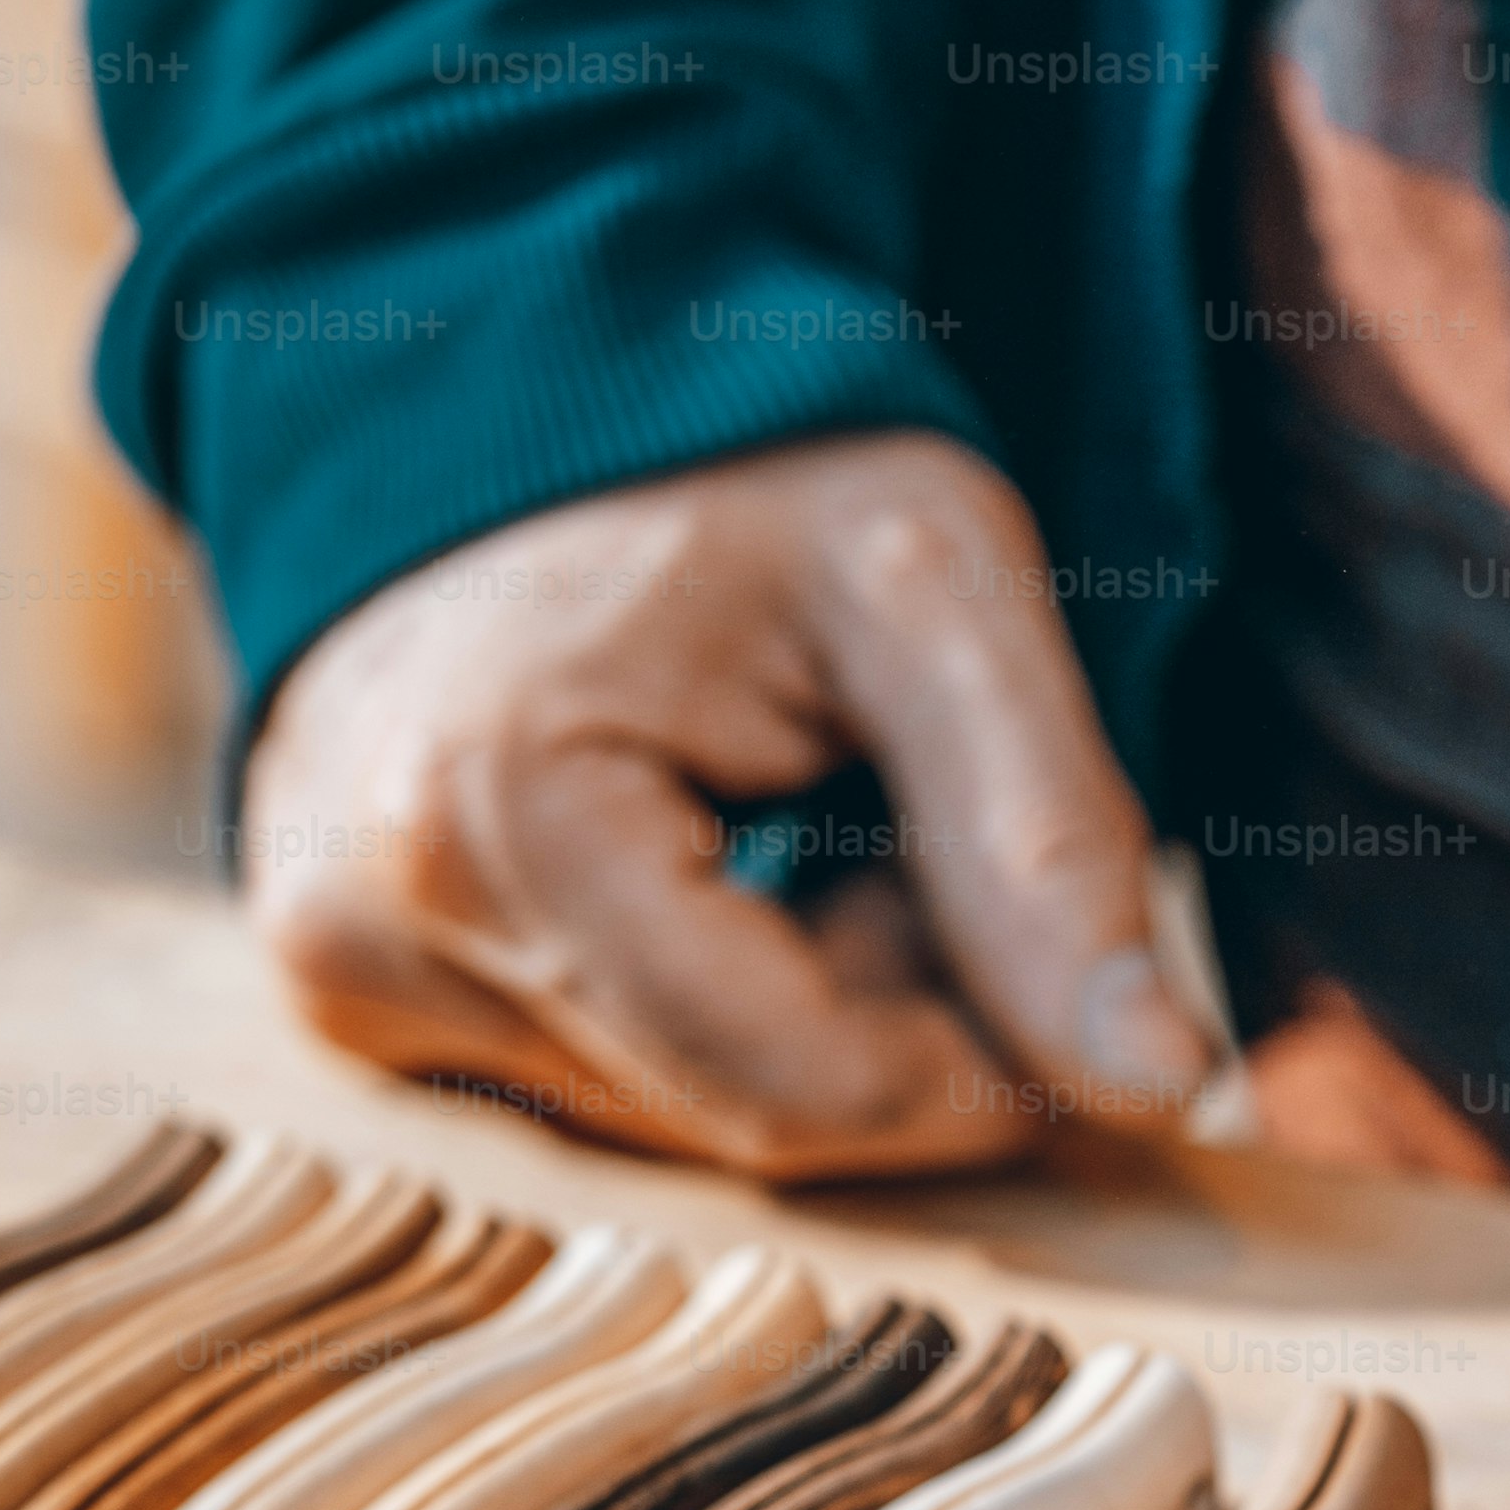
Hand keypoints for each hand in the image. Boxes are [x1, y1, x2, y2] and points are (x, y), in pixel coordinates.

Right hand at [240, 432, 1215, 1179]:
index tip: (1036, 934)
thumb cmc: (743, 466)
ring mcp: (343, 973)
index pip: (808, 1094)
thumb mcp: (935, 595)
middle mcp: (363, 931)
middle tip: (903, 829)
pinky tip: (716, 862)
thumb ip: (1049, 845)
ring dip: (809, 1008)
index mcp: (485, 823)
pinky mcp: (356, 990)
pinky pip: (613, 1085)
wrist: (532, 390)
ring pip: (692, 1117)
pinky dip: (716, 1007)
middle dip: (886, 1014)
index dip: (977, 1061)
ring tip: (802, 820)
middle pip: (750, 1119)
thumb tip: (1167, 1092)